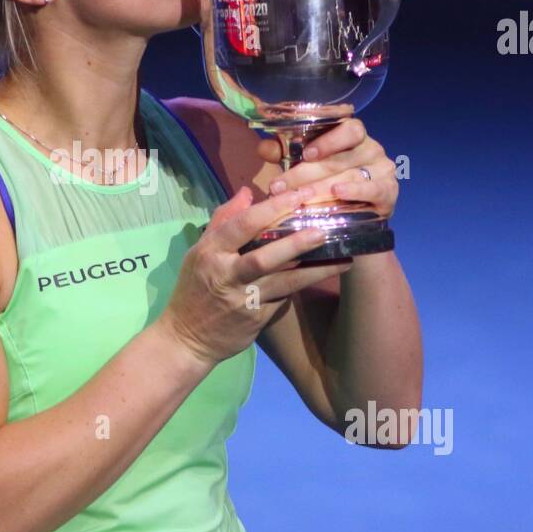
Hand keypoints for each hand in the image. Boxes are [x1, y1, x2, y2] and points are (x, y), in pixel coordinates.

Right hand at [158, 185, 350, 366]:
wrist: (187, 339)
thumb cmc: (194, 289)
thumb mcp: (198, 252)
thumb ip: (223, 221)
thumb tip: (247, 193)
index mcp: (210, 253)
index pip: (241, 225)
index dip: (270, 209)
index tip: (297, 195)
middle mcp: (226, 275)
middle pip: (264, 256)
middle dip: (296, 242)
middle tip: (324, 229)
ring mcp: (243, 299)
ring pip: (284, 282)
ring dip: (315, 271)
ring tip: (345, 260)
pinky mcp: (256, 320)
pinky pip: (284, 299)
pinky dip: (302, 286)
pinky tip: (325, 277)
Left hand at [256, 117, 397, 219]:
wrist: (353, 220)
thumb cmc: (326, 184)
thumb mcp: (303, 167)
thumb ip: (284, 154)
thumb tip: (263, 147)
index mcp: (352, 136)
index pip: (348, 127)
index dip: (328, 139)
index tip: (305, 153)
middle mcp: (371, 148)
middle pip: (340, 157)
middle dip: (306, 172)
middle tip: (281, 186)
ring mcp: (383, 170)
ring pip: (350, 174)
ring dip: (322, 186)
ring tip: (301, 197)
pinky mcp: (389, 192)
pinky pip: (374, 188)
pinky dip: (355, 190)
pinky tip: (338, 191)